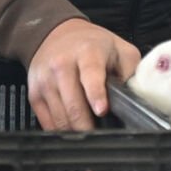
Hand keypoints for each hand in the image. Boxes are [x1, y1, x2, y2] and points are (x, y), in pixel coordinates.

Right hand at [26, 18, 141, 130]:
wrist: (57, 33)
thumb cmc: (92, 44)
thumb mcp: (119, 48)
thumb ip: (130, 71)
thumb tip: (135, 97)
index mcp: (87, 52)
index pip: (90, 75)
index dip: (96, 95)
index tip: (101, 110)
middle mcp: (62, 65)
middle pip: (73, 104)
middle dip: (88, 126)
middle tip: (102, 136)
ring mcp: (45, 81)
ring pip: (60, 117)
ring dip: (76, 131)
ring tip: (90, 134)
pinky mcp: (34, 94)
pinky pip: (46, 122)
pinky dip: (60, 131)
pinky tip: (73, 131)